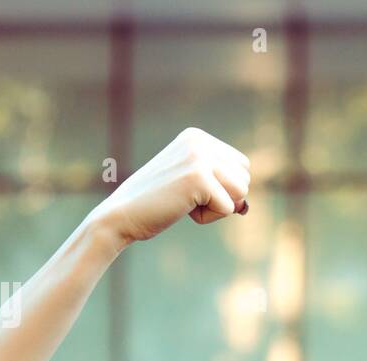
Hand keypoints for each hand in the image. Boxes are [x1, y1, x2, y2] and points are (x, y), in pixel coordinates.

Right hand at [88, 127, 250, 247]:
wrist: (120, 215)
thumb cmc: (157, 204)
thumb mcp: (192, 184)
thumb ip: (221, 184)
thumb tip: (246, 206)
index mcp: (197, 136)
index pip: (241, 166)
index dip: (223, 188)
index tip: (189, 189)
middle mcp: (199, 141)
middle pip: (245, 178)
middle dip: (222, 197)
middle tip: (186, 198)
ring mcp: (199, 157)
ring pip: (241, 193)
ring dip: (216, 207)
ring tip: (185, 202)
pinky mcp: (199, 178)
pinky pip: (227, 209)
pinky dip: (207, 218)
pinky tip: (181, 210)